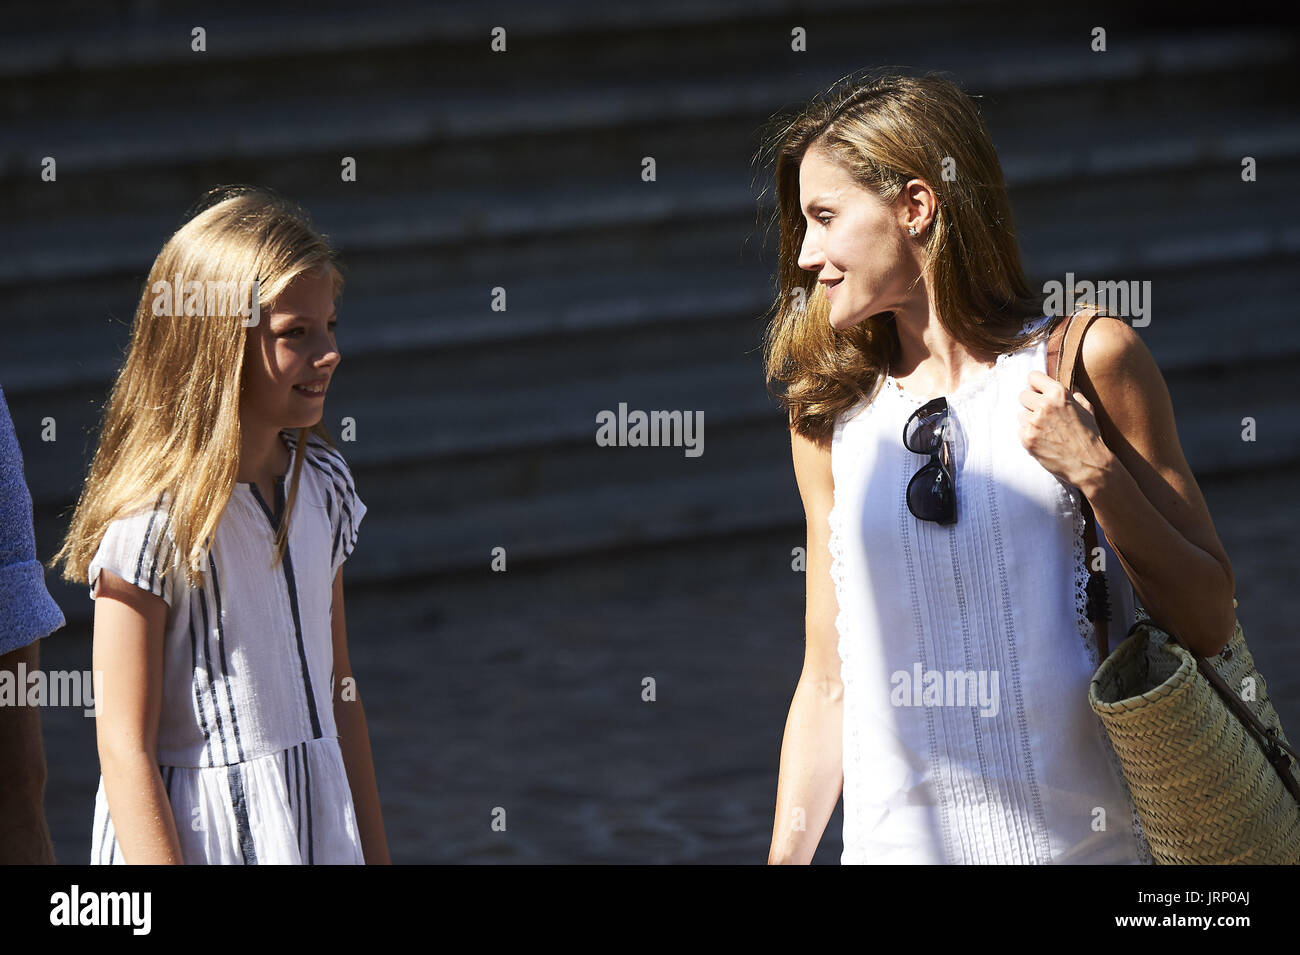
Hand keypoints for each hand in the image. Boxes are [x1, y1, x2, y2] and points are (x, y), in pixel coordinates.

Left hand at [1017, 370, 1110, 489]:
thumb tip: (1068, 384)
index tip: (1038, 390)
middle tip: (1042, 413)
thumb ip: (1074, 393)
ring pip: (1020, 414)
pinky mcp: (1027, 439)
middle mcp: (1044, 405)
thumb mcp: (1087, 408)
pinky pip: (1020, 430)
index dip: (1036, 384)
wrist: (1089, 464)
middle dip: (1031, 403)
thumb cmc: (1089, 435)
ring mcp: (1033, 423)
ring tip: (1046, 430)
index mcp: (1059, 393)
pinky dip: (1028, 434)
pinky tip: (1043, 440)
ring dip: (1029, 420)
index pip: (1033, 377)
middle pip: (1022, 395)